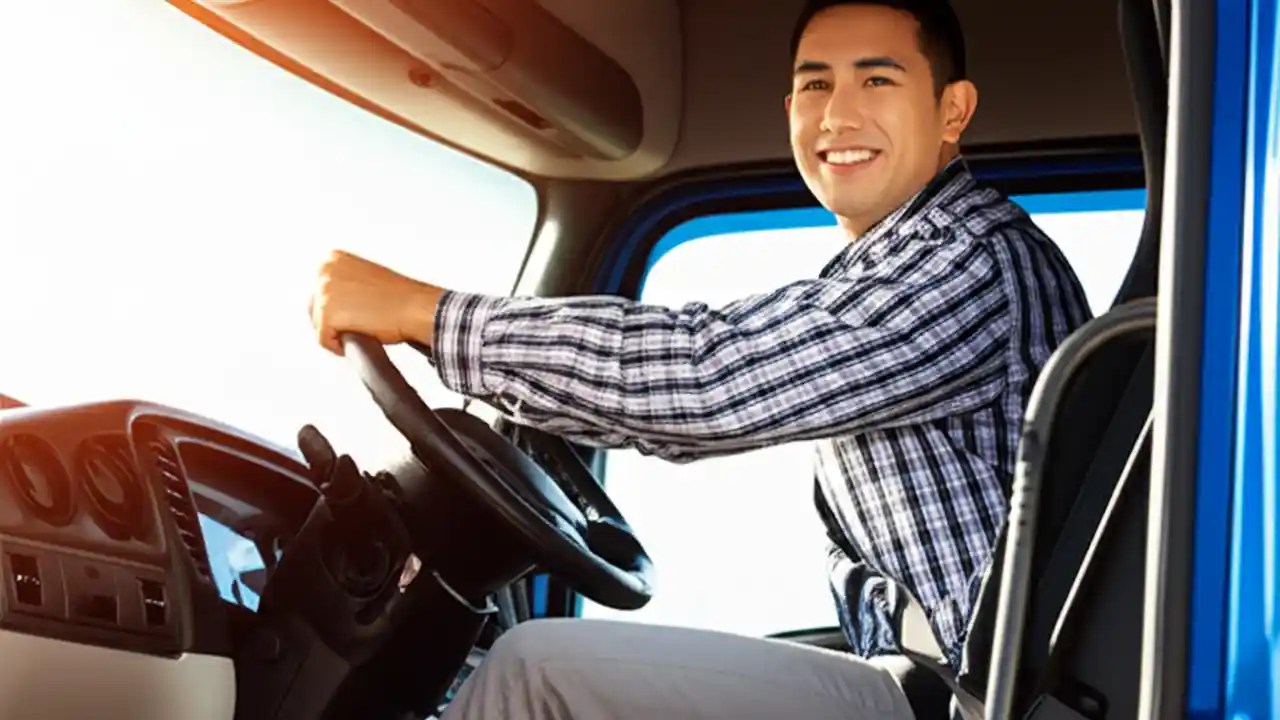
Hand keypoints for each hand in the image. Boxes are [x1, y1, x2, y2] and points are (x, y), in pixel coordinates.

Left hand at [309, 250, 443, 354]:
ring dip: (340, 333)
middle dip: (335, 323)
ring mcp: (324, 292)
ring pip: (320, 326)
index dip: (338, 311)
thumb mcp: (367, 280)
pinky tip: (362, 336)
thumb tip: (339, 304)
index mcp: (334, 259)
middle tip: (361, 325)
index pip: (320, 293)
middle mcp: (324, 271)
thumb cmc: (401, 298)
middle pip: (315, 310)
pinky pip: (324, 341)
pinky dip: (341, 346)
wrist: (416, 307)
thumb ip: (347, 286)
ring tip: (365, 329)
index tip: (354, 315)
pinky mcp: (326, 315)